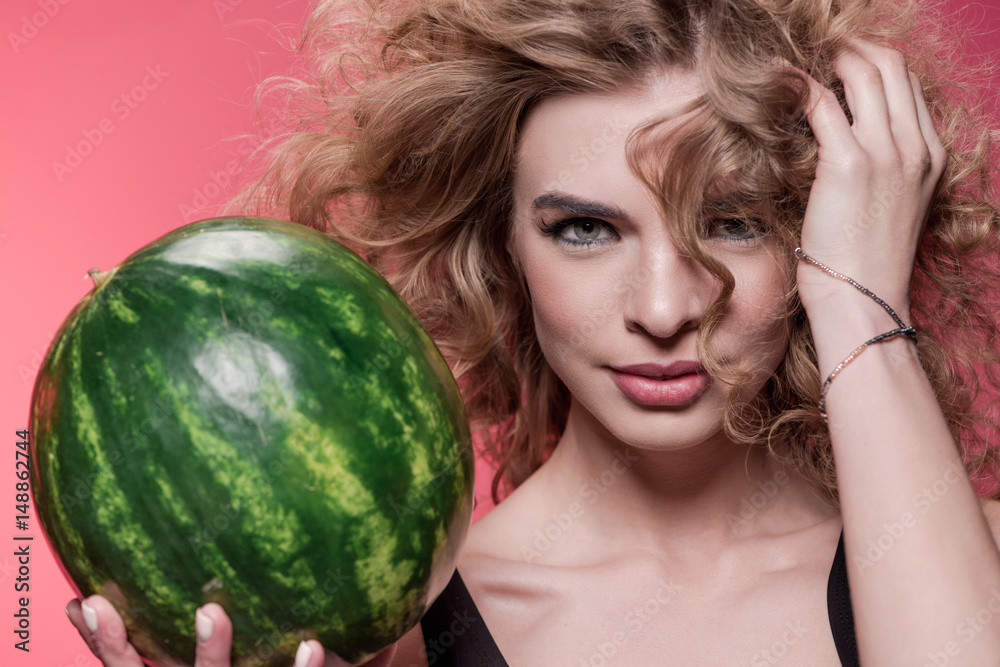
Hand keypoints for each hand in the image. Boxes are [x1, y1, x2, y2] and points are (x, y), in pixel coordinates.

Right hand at [66, 595, 398, 666]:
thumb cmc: (253, 655)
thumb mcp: (210, 641)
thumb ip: (193, 603)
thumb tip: (165, 535)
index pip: (125, 662)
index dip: (101, 637)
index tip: (82, 601)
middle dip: (123, 645)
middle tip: (104, 601)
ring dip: (209, 650)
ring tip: (210, 611)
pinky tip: (310, 643)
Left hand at [796, 38, 946, 314]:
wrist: (862, 298)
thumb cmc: (864, 262)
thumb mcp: (888, 207)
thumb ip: (880, 170)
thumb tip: (841, 146)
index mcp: (930, 156)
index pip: (907, 85)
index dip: (871, 63)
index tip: (840, 63)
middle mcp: (915, 147)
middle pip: (890, 66)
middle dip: (851, 48)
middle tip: (818, 52)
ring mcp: (887, 152)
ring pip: (862, 73)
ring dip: (828, 58)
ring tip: (796, 62)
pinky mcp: (849, 163)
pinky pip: (822, 103)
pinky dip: (796, 84)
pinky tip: (775, 81)